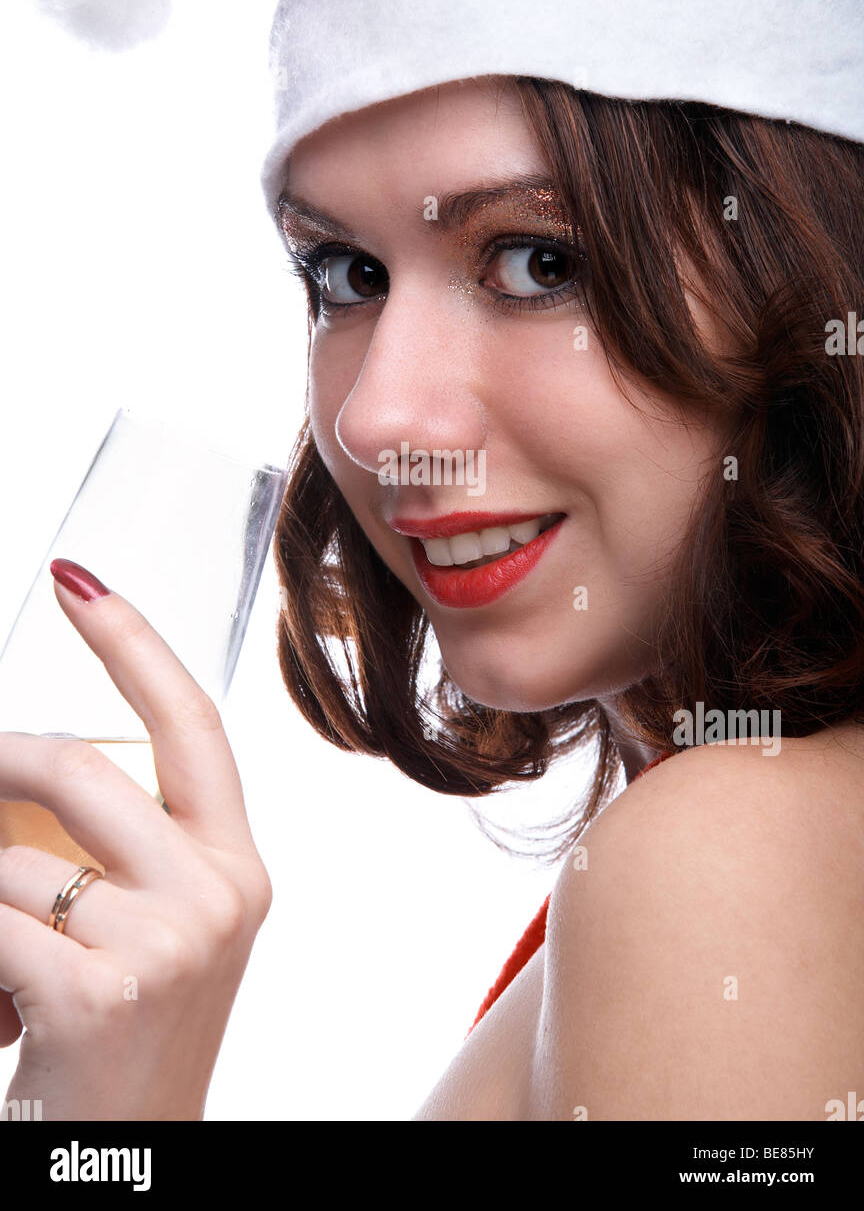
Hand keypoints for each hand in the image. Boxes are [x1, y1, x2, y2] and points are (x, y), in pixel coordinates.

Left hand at [0, 563, 272, 1119]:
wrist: (132, 1166)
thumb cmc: (128, 1041)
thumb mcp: (152, 933)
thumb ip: (117, 849)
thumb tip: (31, 766)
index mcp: (235, 865)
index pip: (192, 721)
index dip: (131, 641)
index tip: (76, 580)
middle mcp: (220, 891)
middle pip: (80, 765)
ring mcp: (170, 941)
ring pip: (13, 856)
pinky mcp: (102, 992)